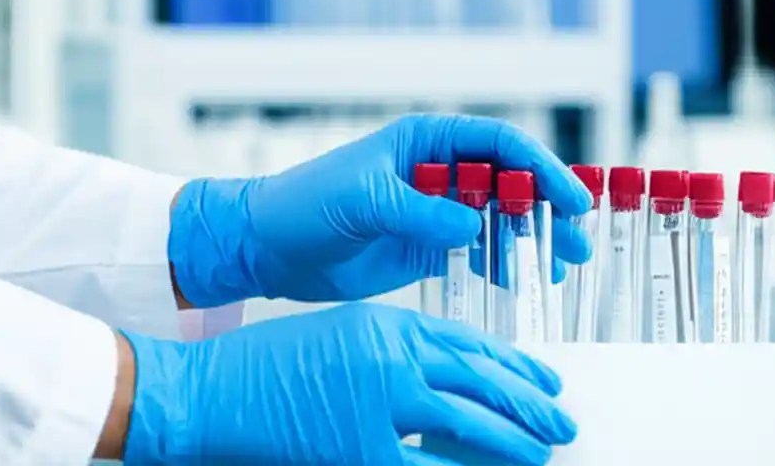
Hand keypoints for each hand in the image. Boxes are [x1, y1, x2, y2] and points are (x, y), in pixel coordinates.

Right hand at [119, 302, 576, 464]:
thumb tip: (448, 379)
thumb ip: (396, 351)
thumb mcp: (342, 336)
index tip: (544, 377)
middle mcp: (395, 356)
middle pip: (482, 380)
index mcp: (390, 324)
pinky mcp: (364, 448)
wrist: (212, 392)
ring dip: (514, 439)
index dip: (514, 364)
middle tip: (562, 419)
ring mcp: (383, 401)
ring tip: (543, 450)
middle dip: (530, 402)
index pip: (471, 343)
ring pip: (471, 421)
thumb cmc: (267, 365)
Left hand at [168, 114, 593, 305]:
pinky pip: (480, 251)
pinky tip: (524, 282)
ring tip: (560, 266)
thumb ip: (420, 211)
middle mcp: (438, 171)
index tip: (568, 197)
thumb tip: (475, 224)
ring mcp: (436, 210)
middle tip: (576, 241)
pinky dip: (504, 264)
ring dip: (533, 239)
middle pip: (510, 182)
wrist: (268, 248)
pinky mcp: (429, 247)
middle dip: (548, 208)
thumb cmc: (305, 205)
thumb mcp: (363, 201)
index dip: (540, 167)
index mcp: (425, 141)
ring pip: (501, 219)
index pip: (498, 145)